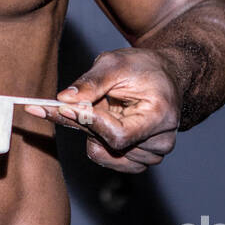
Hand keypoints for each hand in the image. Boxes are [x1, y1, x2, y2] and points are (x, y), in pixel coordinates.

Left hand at [23, 47, 180, 172]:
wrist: (162, 76)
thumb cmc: (141, 68)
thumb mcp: (115, 64)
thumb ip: (91, 82)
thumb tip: (63, 99)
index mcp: (160, 116)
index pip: (119, 135)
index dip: (91, 123)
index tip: (66, 108)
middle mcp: (161, 141)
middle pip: (108, 145)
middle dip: (85, 123)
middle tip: (65, 104)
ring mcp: (153, 155)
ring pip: (104, 154)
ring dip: (94, 131)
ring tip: (105, 107)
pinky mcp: (142, 160)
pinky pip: (107, 159)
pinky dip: (98, 141)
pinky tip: (105, 122)